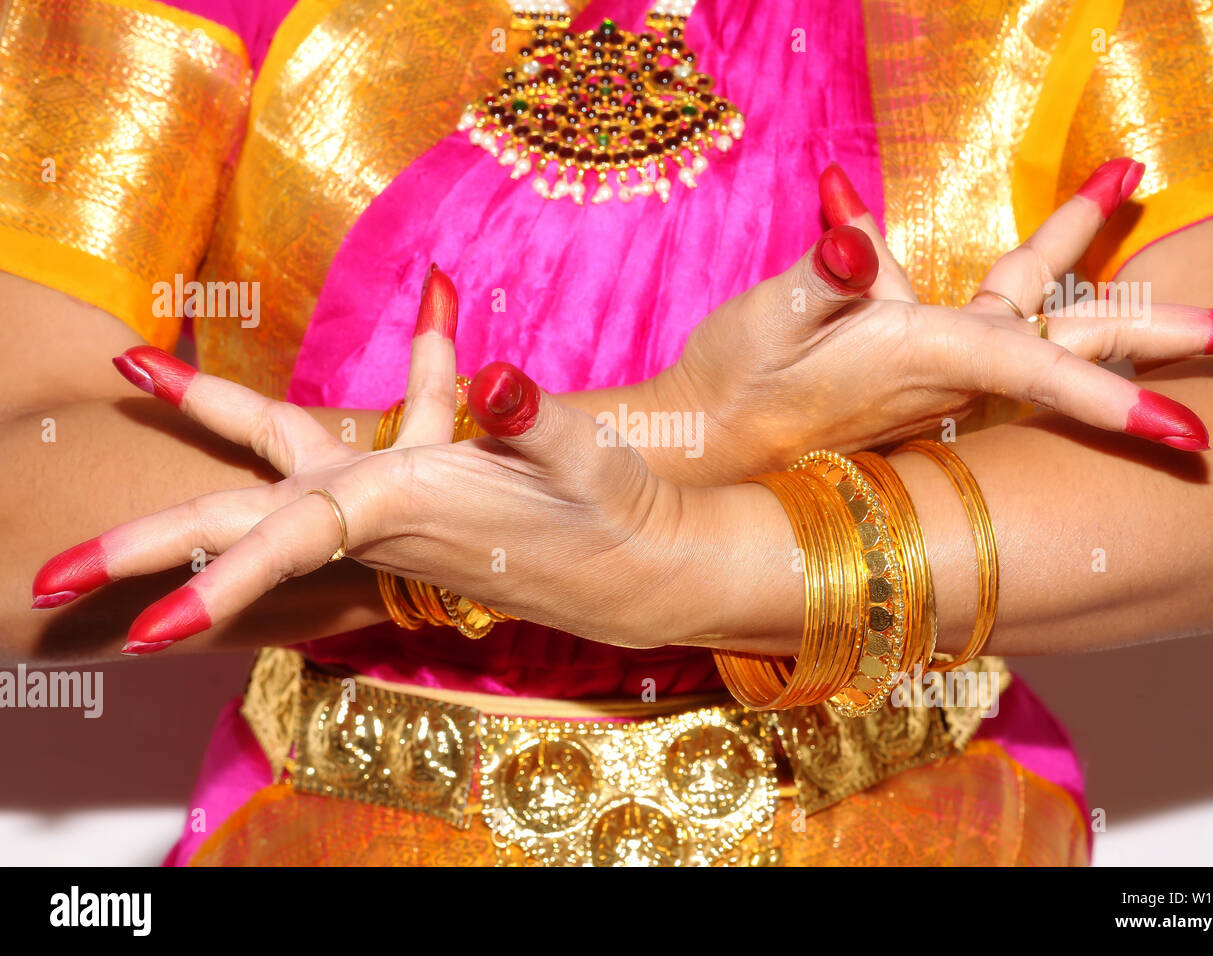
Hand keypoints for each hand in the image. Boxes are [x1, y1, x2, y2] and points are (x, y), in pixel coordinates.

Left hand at [32, 268, 751, 653]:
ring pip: (272, 475)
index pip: (292, 536)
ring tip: (141, 368)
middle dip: (152, 550)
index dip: (220, 573)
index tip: (144, 626)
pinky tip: (421, 320)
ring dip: (208, 424)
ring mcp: (385, 504)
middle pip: (241, 526)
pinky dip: (334, 404)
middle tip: (51, 583)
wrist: (638, 568)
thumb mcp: (578, 460)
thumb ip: (527, 416)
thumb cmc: (611, 517)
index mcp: (405, 506)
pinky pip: (343, 450)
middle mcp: (378, 512)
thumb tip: (489, 371)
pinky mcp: (405, 494)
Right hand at [657, 159, 1212, 478]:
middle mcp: (945, 367)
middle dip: (1168, 337)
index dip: (1109, 393)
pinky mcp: (915, 366)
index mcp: (918, 355)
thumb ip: (821, 273)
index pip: (1037, 367)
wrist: (702, 450)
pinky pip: (993, 318)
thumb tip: (853, 223)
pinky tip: (997, 227)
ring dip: (1097, 268)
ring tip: (1121, 184)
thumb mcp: (765, 323)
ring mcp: (937, 369)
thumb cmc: (728, 391)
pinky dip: (1020, 273)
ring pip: (1042, 317)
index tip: (1192, 425)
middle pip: (1077, 341)